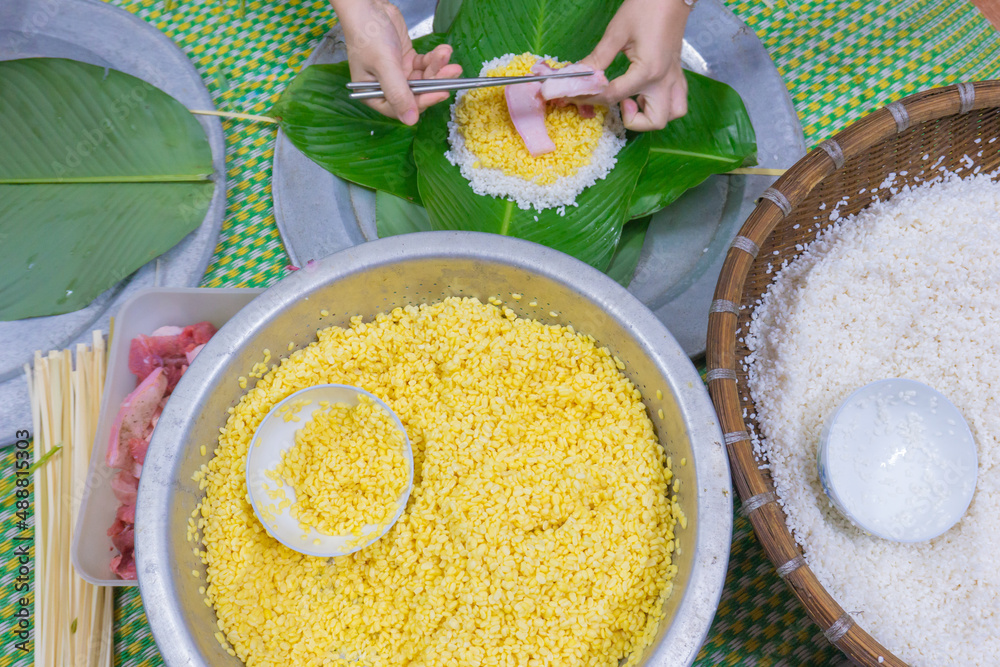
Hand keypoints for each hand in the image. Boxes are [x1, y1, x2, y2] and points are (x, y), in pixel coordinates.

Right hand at [332, 0, 461, 124]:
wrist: (368, 5)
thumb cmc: (368, 35)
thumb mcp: (383, 65)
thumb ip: (398, 93)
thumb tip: (410, 121)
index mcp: (373, 95)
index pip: (402, 107)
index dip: (422, 101)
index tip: (441, 92)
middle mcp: (386, 87)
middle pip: (417, 94)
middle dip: (435, 81)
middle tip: (453, 71)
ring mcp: (398, 74)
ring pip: (424, 79)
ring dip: (437, 67)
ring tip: (445, 54)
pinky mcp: (407, 60)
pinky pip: (424, 65)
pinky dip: (434, 59)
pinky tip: (442, 51)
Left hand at [576, 0, 690, 130]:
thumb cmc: (646, 7)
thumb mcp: (617, 32)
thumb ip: (598, 58)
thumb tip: (577, 74)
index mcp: (648, 71)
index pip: (614, 96)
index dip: (591, 98)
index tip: (576, 96)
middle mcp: (664, 81)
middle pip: (653, 121)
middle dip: (633, 120)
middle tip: (619, 101)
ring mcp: (674, 78)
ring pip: (670, 115)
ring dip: (651, 116)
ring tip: (634, 99)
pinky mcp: (677, 74)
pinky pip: (677, 101)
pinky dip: (664, 105)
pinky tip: (646, 94)